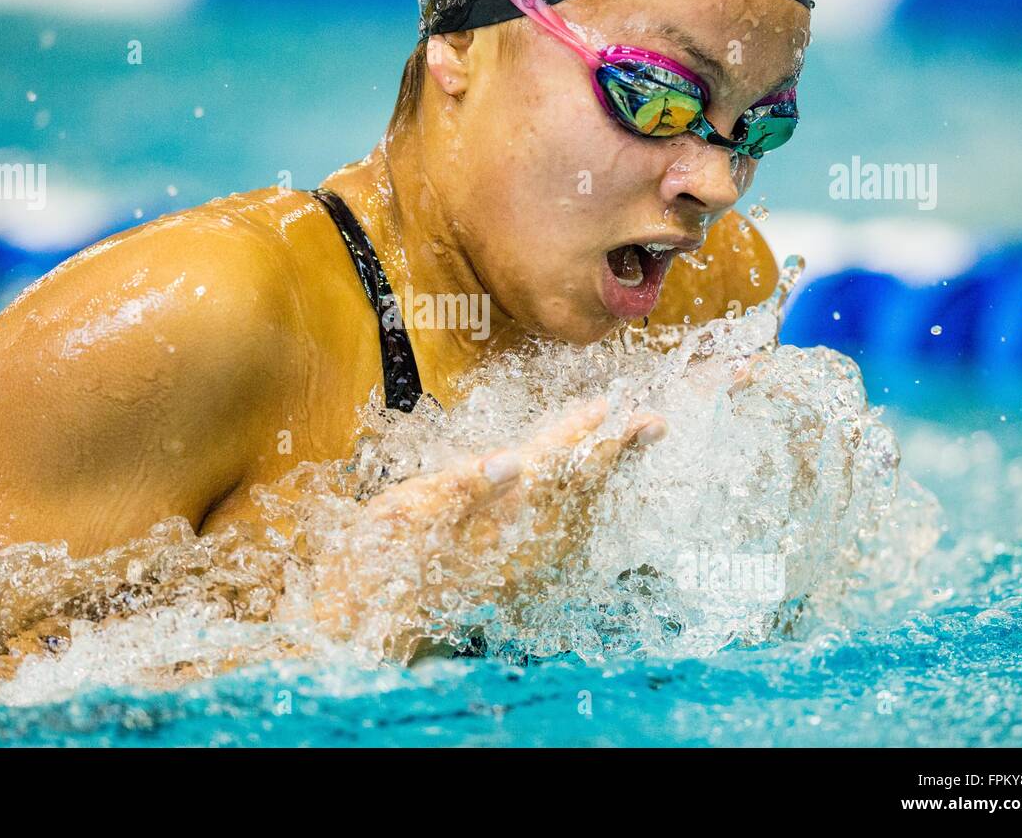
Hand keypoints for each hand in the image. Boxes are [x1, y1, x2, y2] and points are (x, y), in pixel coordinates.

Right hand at [312, 397, 667, 657]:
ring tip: (633, 449)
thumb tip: (512, 460)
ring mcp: (521, 561)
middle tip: (654, 424)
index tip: (605, 403)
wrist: (368, 617)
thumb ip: (464, 484)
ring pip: (577, 513)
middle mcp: (518, 539)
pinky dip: (586, 511)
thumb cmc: (381, 557)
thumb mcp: (410, 511)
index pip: (547, 463)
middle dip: (615, 452)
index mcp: (496, 515)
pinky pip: (565, 538)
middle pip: (578, 488)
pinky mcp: (515, 574)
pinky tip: (590, 502)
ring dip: (607, 477)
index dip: (575, 431)